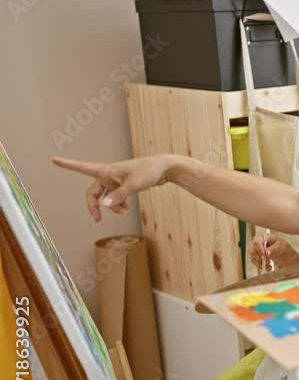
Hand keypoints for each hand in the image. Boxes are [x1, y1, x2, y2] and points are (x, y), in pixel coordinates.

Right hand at [51, 155, 175, 221]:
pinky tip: (126, 208)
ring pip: (105, 197)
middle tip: (96, 219)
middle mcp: (108, 175)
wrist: (165, 169)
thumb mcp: (133, 185)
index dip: (67, 165)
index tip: (54, 160)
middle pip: (93, 192)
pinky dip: (118, 204)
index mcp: (106, 170)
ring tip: (124, 211)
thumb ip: (118, 196)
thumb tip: (104, 206)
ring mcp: (116, 181)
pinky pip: (115, 198)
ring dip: (111, 206)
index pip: (82, 167)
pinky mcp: (124, 185)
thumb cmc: (149, 171)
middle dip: (94, 206)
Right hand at [250, 233, 298, 270]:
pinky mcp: (255, 257)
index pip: (256, 242)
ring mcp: (255, 250)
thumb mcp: (280, 246)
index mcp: (262, 237)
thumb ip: (273, 249)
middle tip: (267, 261)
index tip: (264, 256)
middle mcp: (256, 243)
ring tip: (269, 264)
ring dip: (260, 263)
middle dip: (259, 258)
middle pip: (252, 250)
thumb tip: (266, 253)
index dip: (259, 249)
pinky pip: (255, 263)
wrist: (283, 253)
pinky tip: (268, 267)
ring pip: (252, 258)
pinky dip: (261, 266)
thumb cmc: (281, 246)